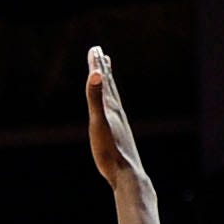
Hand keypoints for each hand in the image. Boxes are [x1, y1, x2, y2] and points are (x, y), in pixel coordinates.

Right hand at [84, 43, 156, 223]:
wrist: (127, 175)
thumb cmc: (110, 151)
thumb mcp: (98, 123)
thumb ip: (95, 99)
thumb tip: (95, 74)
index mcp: (111, 107)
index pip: (102, 81)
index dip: (97, 65)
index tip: (95, 49)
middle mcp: (117, 112)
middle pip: (109, 86)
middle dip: (103, 70)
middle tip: (101, 54)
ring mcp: (119, 124)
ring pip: (112, 99)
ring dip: (108, 85)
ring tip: (106, 76)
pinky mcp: (119, 136)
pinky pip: (113, 114)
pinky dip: (109, 105)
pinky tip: (110, 110)